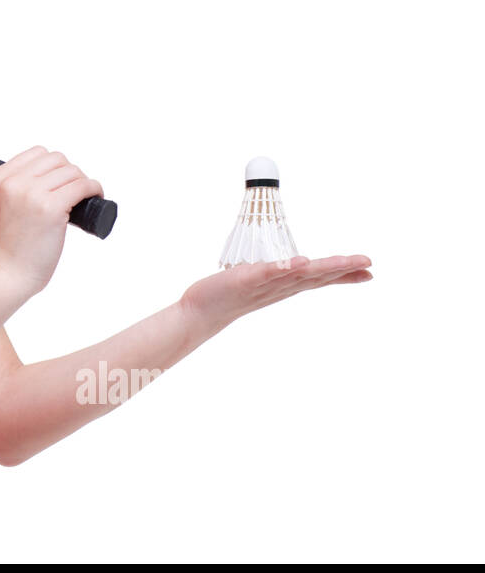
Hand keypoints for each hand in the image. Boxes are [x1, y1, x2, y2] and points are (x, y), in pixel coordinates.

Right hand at [0, 147, 104, 299]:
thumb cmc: (8, 245)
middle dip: (69, 174)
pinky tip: (95, 196)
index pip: (37, 153)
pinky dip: (94, 189)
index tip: (60, 183)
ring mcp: (31, 194)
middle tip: (73, 192)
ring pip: (71, 171)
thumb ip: (13, 185)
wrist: (7, 274)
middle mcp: (12, 182)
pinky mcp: (51, 208)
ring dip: (82, 182)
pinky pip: (82, 186)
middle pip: (56, 159)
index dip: (54, 167)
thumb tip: (46, 172)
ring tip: (83, 197)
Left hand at [180, 254, 372, 335]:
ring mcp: (263, 285)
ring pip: (297, 274)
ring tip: (345, 261)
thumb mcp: (262, 283)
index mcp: (285, 286)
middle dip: (343, 269)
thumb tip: (300, 266)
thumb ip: (282, 274)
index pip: (319, 278)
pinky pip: (267, 273)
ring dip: (321, 267)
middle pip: (315, 276)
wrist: (201, 311)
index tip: (370, 271)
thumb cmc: (231, 295)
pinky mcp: (244, 280)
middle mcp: (279, 287)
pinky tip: (298, 262)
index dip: (344, 275)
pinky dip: (282, 267)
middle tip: (369, 263)